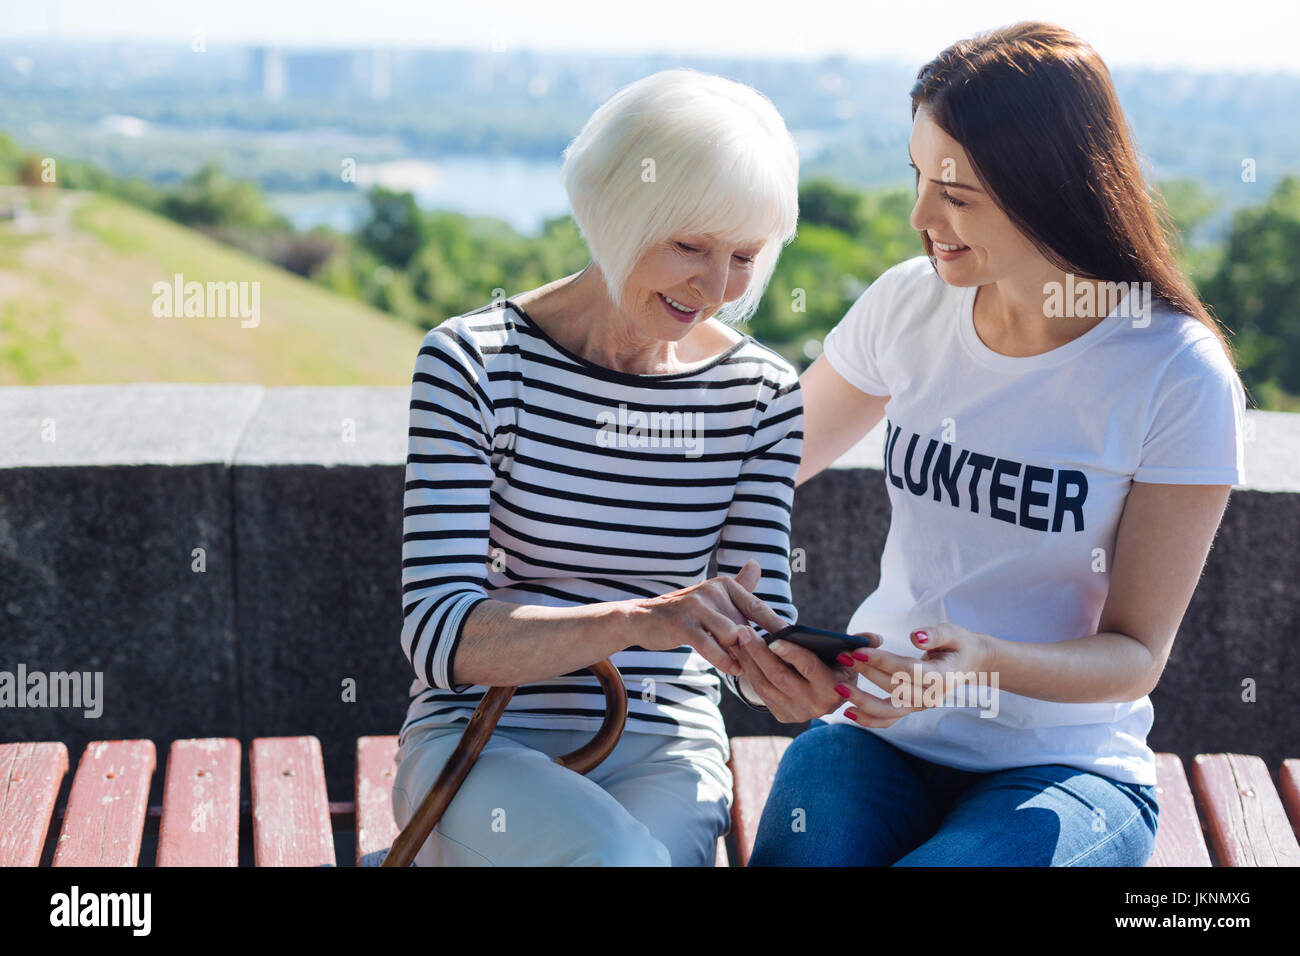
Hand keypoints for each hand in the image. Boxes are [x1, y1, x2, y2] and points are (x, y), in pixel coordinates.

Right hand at [629, 559, 786, 677]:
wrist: (644, 619)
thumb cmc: (686, 613)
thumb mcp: (713, 598)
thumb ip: (738, 586)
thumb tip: (756, 565)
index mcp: (724, 585)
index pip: (757, 607)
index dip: (776, 625)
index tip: (794, 640)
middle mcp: (712, 591)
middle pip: (745, 626)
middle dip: (753, 648)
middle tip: (761, 664)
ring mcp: (696, 607)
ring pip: (731, 636)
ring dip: (739, 655)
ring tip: (743, 667)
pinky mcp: (683, 624)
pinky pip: (712, 647)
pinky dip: (725, 661)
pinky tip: (732, 670)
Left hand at [728, 627, 861, 722]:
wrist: (827, 694)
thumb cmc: (837, 666)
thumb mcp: (850, 658)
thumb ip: (859, 645)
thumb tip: (875, 638)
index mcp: (834, 690)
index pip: (810, 669)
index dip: (793, 654)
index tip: (775, 639)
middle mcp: (816, 706)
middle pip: (781, 677)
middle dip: (759, 653)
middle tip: (744, 631)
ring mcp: (797, 714)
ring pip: (766, 685)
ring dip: (748, 661)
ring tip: (738, 639)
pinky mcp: (783, 716)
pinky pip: (761, 693)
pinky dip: (748, 672)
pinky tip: (739, 653)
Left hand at [847, 623, 994, 713]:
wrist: (968, 665)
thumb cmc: (957, 644)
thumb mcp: (953, 633)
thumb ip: (935, 635)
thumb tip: (915, 637)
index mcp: (942, 677)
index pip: (907, 670)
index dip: (882, 661)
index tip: (858, 651)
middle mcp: (931, 696)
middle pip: (894, 687)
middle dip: (866, 672)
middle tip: (842, 657)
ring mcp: (920, 706)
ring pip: (888, 710)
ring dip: (862, 700)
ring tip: (839, 687)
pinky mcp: (911, 709)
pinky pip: (888, 720)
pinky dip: (868, 720)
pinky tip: (848, 712)